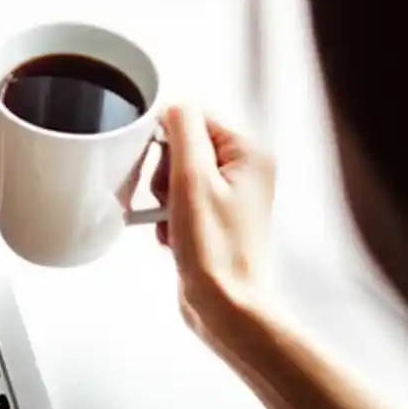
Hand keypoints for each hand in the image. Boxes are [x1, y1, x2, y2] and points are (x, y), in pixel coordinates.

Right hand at [151, 105, 275, 343]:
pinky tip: (171, 236)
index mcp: (249, 153)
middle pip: (185, 146)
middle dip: (164, 173)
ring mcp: (232, 196)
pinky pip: (180, 201)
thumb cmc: (213, 250)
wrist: (224, 305)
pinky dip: (168, 217)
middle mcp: (246, 170)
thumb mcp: (192, 180)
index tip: (158, 167)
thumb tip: (174, 103)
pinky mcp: (216, 218)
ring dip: (162, 197)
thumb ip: (183, 131)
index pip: (195, 117)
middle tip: (166, 200)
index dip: (167, 140)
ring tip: (169, 223)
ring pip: (178, 175)